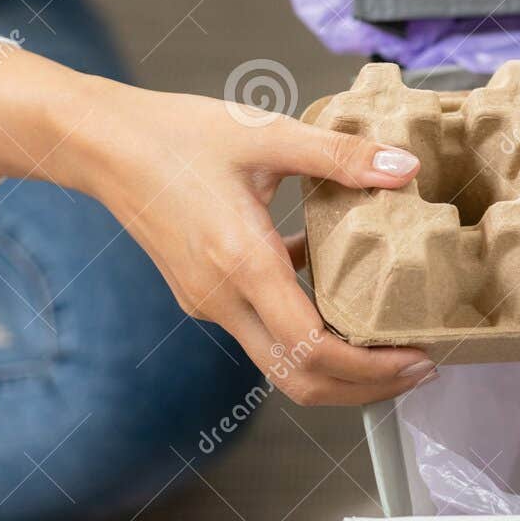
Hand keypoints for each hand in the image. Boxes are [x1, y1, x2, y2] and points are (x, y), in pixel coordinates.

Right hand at [0, 48, 437, 405]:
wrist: (99, 143)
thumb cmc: (177, 135)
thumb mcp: (266, 136)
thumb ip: (339, 155)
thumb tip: (406, 169)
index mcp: (241, 263)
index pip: (311, 349)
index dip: (370, 368)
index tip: (418, 359)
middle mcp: (223, 298)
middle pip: (301, 378)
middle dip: (366, 385)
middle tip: (419, 368)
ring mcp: (210, 303)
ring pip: (283, 365)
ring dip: (341, 366)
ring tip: (394, 345)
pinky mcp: (206, 295)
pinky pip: (266, 331)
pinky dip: (310, 332)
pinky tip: (344, 294)